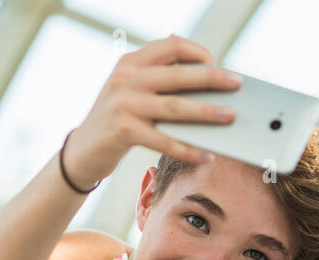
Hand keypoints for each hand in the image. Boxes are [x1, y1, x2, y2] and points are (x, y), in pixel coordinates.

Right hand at [60, 34, 240, 188]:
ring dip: (206, 112)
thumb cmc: (116, 120)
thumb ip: (157, 75)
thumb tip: (200, 64)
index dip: (197, 52)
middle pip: (178, 75)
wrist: (82, 150)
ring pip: (175, 107)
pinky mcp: (123, 130)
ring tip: (229, 116)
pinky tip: (206, 155)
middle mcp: (125, 78)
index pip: (170, 46)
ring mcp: (123, 104)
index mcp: (130, 63)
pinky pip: (164, 140)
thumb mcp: (130, 89)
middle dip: (211, 79)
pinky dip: (187, 149)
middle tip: (236, 83)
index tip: (217, 63)